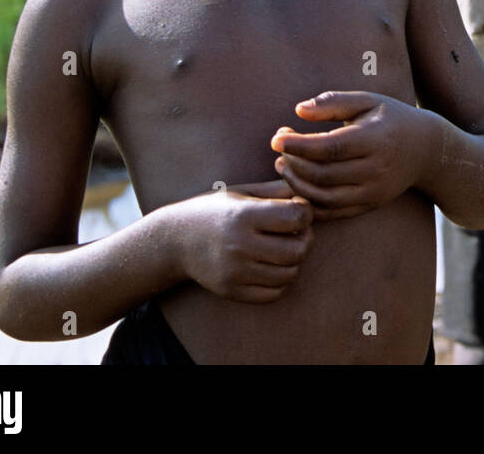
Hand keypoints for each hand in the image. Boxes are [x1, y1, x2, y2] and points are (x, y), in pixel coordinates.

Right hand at [169, 179, 312, 302]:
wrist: (174, 241)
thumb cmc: (214, 211)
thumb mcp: (241, 192)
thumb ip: (276, 191)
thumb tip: (310, 191)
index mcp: (243, 215)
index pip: (296, 217)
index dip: (305, 213)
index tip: (298, 210)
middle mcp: (239, 245)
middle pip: (299, 250)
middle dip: (305, 239)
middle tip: (295, 232)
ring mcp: (235, 272)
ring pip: (289, 274)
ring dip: (294, 262)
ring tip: (282, 248)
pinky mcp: (231, 291)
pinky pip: (274, 294)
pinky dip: (280, 282)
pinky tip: (270, 266)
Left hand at [272, 92, 436, 221]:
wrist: (426, 150)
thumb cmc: (390, 118)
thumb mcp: (367, 101)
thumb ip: (333, 102)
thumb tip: (298, 110)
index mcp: (375, 139)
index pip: (330, 148)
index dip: (299, 145)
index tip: (276, 137)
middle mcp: (376, 169)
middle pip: (324, 174)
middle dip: (294, 163)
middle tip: (279, 149)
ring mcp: (374, 191)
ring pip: (325, 197)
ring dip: (297, 184)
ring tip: (284, 166)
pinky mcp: (370, 205)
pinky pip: (333, 212)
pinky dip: (310, 202)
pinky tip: (298, 185)